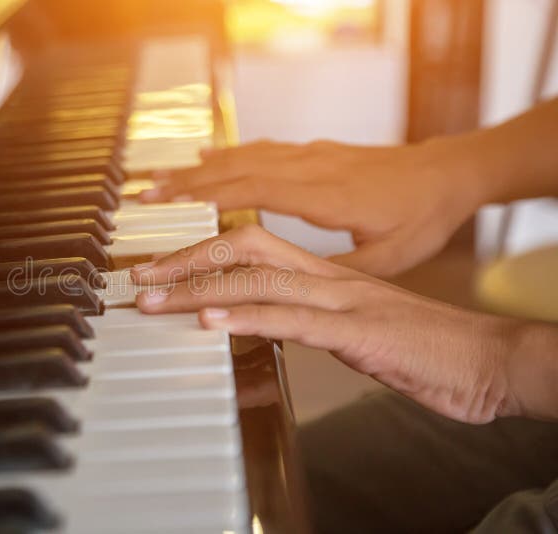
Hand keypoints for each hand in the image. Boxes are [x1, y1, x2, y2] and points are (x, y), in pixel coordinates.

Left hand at [132, 225, 557, 423]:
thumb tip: (258, 321)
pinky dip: (247, 316)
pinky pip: (293, 318)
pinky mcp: (357, 332)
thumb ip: (303, 317)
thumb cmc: (418, 344)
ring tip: (156, 300)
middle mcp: (327, 277)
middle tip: (141, 277)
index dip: (200, 250)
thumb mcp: (348, 326)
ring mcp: (341, 300)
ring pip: (258, 279)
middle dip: (186, 259)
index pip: (250, 244)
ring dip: (199, 288)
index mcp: (323, 273)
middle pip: (243, 248)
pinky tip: (211, 320)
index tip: (161, 266)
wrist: (483, 359)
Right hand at [139, 140, 484, 276]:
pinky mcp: (311, 154)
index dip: (206, 206)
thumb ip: (336, 275)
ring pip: (240, 158)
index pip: (250, 199)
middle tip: (144, 202)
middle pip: (233, 176)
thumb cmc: (422, 216)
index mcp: (324, 197)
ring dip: (196, 170)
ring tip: (158, 182)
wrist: (448, 173)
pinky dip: (225, 155)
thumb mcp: (388, 258)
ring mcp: (308, 158)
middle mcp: (309, 170)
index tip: (170, 215)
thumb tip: (294, 298)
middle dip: (184, 190)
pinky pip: (257, 150)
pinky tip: (204, 158)